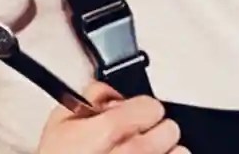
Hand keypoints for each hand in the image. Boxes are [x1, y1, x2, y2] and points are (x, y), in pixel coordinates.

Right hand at [35, 81, 187, 153]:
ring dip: (164, 153)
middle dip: (155, 131)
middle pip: (170, 129)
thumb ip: (89, 97)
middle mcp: (134, 153)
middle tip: (137, 138)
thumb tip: (111, 91)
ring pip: (180, 153)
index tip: (135, 117)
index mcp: (111, 129)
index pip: (152, 106)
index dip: (142, 110)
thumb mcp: (59, 123)